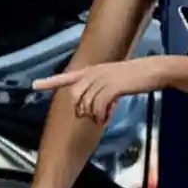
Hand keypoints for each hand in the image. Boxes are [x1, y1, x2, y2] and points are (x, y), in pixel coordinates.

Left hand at [33, 58, 161, 123]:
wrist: (154, 70)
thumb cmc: (137, 76)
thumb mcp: (115, 79)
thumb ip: (101, 89)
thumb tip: (91, 107)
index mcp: (93, 70)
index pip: (67, 76)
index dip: (50, 81)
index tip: (34, 85)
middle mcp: (95, 72)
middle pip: (75, 95)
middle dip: (81, 110)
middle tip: (95, 117)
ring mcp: (103, 78)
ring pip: (86, 103)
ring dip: (94, 115)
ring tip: (105, 116)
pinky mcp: (112, 86)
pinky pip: (98, 106)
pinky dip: (102, 115)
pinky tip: (109, 115)